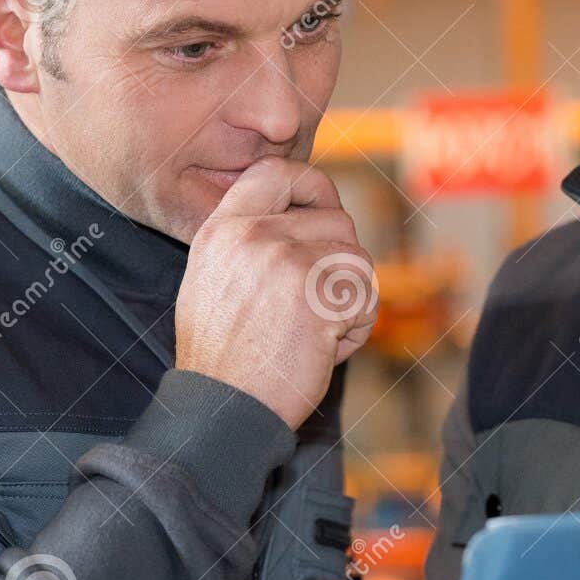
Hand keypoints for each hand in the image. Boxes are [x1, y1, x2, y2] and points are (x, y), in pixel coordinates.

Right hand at [174, 157, 376, 428]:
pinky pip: (365, 298)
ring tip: (316, 332)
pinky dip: (356, 329)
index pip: (279, 170)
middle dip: (342, 262)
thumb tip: (311, 212)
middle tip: (317, 305)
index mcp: (224, 228)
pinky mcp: (318, 298)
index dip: (315, 185)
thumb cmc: (223, 354)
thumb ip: (251, 238)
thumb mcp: (214, 278)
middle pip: (338, 220)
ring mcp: (286, 264)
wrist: (221, 409)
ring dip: (350, 300)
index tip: (326, 209)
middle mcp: (254, 236)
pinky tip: (323, 350)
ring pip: (358, 260)